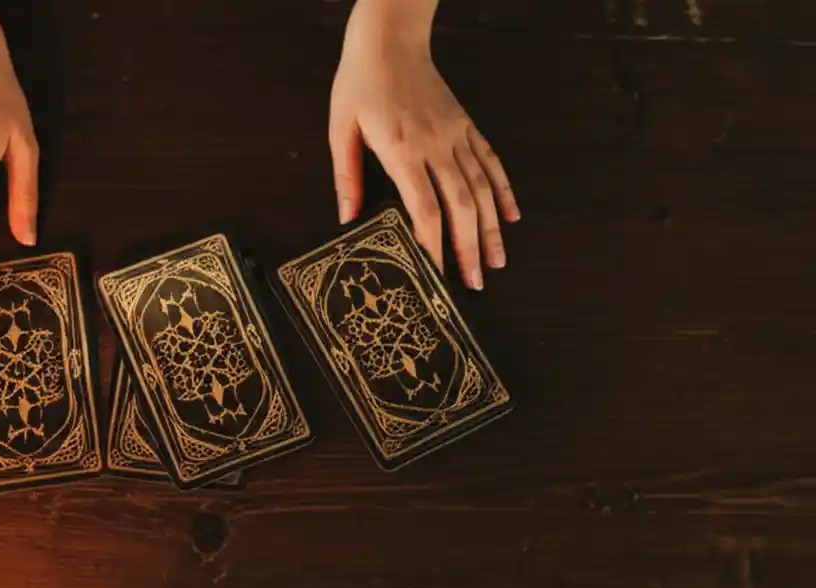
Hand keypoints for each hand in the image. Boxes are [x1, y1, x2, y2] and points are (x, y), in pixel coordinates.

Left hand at [329, 0, 518, 289]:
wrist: (389, 41)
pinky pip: (491, 161)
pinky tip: (510, 216)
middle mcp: (436, 145)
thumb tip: (347, 219)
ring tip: (496, 262)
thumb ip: (346, 176)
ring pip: (481, 188)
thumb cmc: (359, 84)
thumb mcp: (341, 129)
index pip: (424, 208)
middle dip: (469, 248)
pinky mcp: (466, 125)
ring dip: (491, 229)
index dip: (434, 244)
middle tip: (475, 283)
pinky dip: (503, 190)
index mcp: (402, 149)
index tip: (437, 274)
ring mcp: (456, 134)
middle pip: (460, 205)